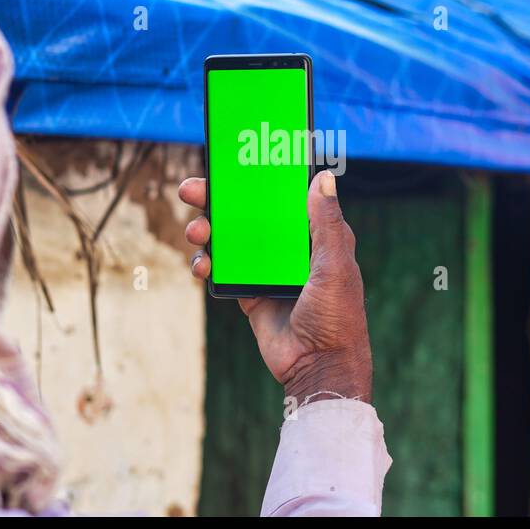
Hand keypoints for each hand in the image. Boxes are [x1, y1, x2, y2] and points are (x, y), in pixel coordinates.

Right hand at [179, 171, 372, 403]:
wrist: (318, 367)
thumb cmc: (337, 316)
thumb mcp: (335, 264)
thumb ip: (325, 223)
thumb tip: (324, 177)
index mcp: (315, 236)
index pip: (284, 198)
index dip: (260, 179)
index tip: (233, 161)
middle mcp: (289, 249)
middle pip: (249, 214)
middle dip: (219, 200)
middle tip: (192, 190)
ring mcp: (267, 271)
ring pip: (231, 240)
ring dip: (208, 231)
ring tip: (196, 231)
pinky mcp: (249, 294)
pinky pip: (222, 272)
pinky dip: (207, 265)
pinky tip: (201, 266)